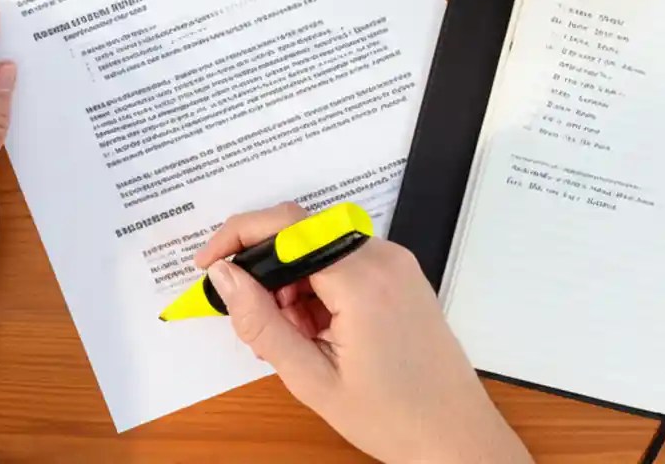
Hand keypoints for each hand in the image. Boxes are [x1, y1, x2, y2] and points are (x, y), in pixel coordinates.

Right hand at [195, 203, 531, 463]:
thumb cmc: (394, 417)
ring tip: (301, 343)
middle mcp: (385, 259)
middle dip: (268, 272)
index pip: (285, 226)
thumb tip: (224, 277)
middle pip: (302, 235)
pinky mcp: (403, 276)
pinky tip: (323, 336)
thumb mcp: (311, 378)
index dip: (237, 237)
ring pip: (322, 250)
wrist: (455, 437)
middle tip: (263, 327)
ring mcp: (399, 265)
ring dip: (295, 285)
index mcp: (363, 280)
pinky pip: (347, 264)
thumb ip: (261, 322)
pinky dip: (322, 289)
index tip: (208, 266)